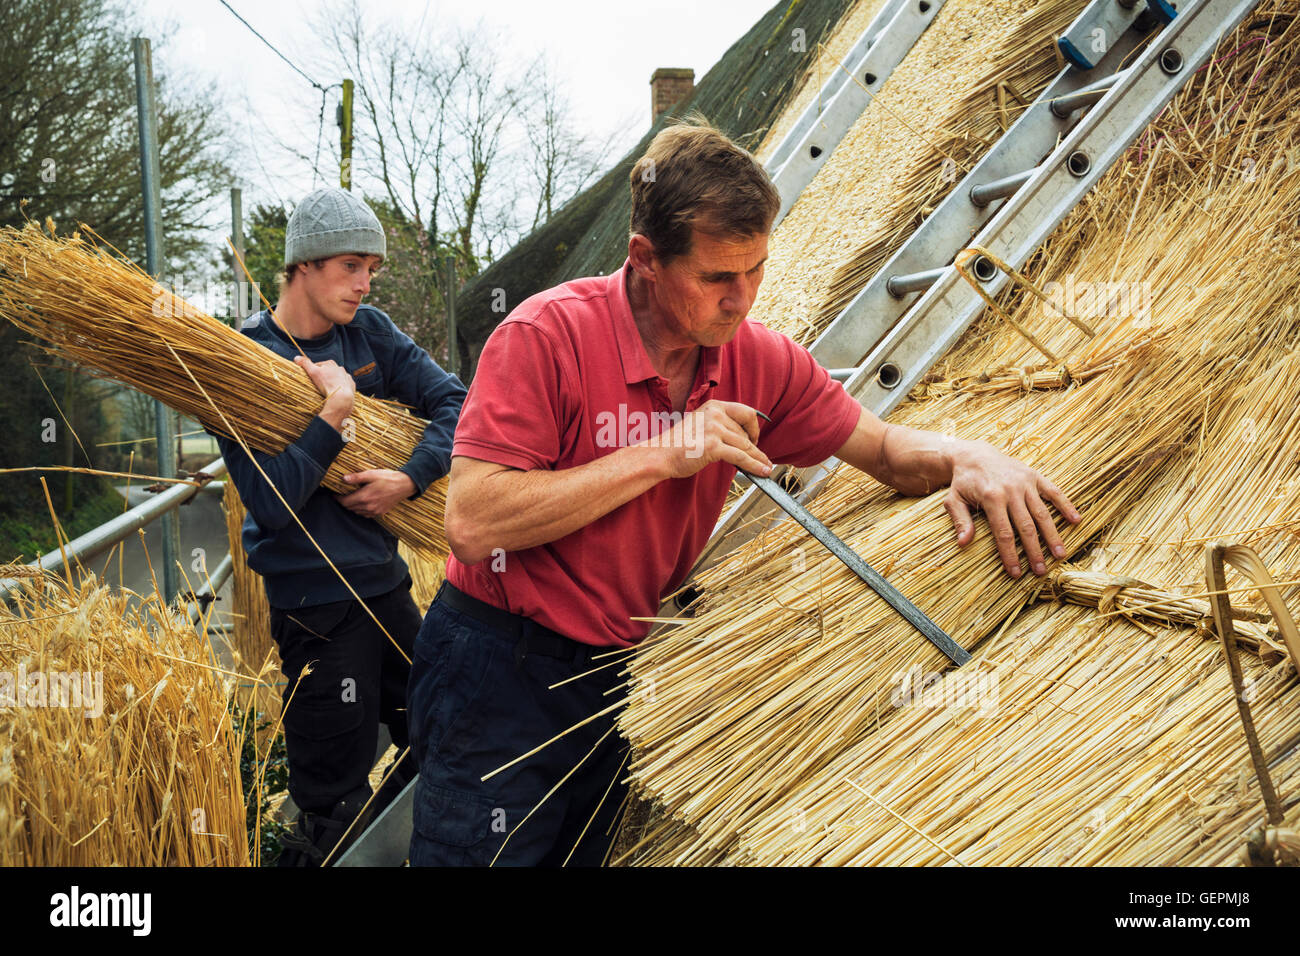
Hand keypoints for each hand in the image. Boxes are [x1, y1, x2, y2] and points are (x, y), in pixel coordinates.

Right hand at [294, 355, 354, 430]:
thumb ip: (305, 364)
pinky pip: (345, 385)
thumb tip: (296, 357)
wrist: (342, 398)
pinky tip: (336, 392)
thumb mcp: (313, 372)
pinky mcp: (351, 385)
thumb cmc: (326, 384)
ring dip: (332, 382)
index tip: (310, 378)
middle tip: (318, 384)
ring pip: (337, 378)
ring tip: (327, 389)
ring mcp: (347, 377)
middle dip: (323, 376)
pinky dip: (340, 388)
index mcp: (331, 363)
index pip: (319, 365)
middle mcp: (341, 368)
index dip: (313, 371)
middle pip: (329, 371)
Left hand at [335, 469, 415, 517]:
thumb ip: (356, 478)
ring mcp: (374, 511)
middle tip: (342, 495)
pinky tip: (363, 503)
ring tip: (352, 498)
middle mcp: (368, 507)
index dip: (338, 498)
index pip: (345, 502)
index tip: (335, 494)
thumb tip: (343, 479)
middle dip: (344, 502)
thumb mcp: (371, 474)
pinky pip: (365, 514)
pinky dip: (361, 510)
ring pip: (357, 512)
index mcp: (364, 497)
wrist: (404, 485)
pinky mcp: (380, 513)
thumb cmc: (388, 478)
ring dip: (352, 506)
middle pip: (350, 508)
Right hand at [646, 400, 772, 478]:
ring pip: (746, 446)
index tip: (756, 437)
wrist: (660, 455)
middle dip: (754, 447)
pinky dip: (754, 465)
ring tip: (766, 467)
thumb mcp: (701, 425)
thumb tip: (742, 439)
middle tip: (760, 458)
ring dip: (758, 458)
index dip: (754, 427)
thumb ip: (720, 426)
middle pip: (745, 433)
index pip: (746, 412)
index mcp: (714, 406)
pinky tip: (762, 470)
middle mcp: (715, 414)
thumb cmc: (678, 444)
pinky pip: (741, 457)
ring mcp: (714, 430)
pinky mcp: (714, 446)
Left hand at [943, 439, 1080, 577]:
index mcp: (991, 498)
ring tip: (1060, 555)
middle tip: (1041, 571)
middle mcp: (1011, 490)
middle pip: (1026, 526)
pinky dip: (1066, 505)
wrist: (973, 454)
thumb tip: (964, 543)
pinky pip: (1054, 491)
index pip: (1003, 533)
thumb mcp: (953, 500)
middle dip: (1034, 551)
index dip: (1010, 555)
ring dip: (1052, 535)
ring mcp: (1025, 482)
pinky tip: (1076, 520)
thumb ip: (960, 521)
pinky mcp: (1034, 475)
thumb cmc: (963, 482)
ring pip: (1042, 513)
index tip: (1016, 573)